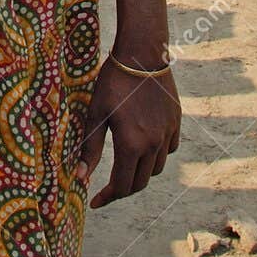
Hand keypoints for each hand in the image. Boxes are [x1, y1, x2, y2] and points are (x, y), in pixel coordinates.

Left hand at [78, 57, 180, 208]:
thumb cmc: (112, 82)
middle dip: (122, 189)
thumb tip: (81, 177)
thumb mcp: (95, 113)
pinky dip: (156, 155)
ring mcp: (167, 134)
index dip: (107, 197)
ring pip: (156, 168)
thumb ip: (90, 148)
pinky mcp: (175, 123)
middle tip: (107, 188)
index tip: (95, 202)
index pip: (121, 185)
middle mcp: (153, 145)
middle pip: (140, 182)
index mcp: (131, 145)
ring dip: (140, 173)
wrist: (142, 55)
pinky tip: (144, 146)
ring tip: (125, 165)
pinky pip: (168, 149)